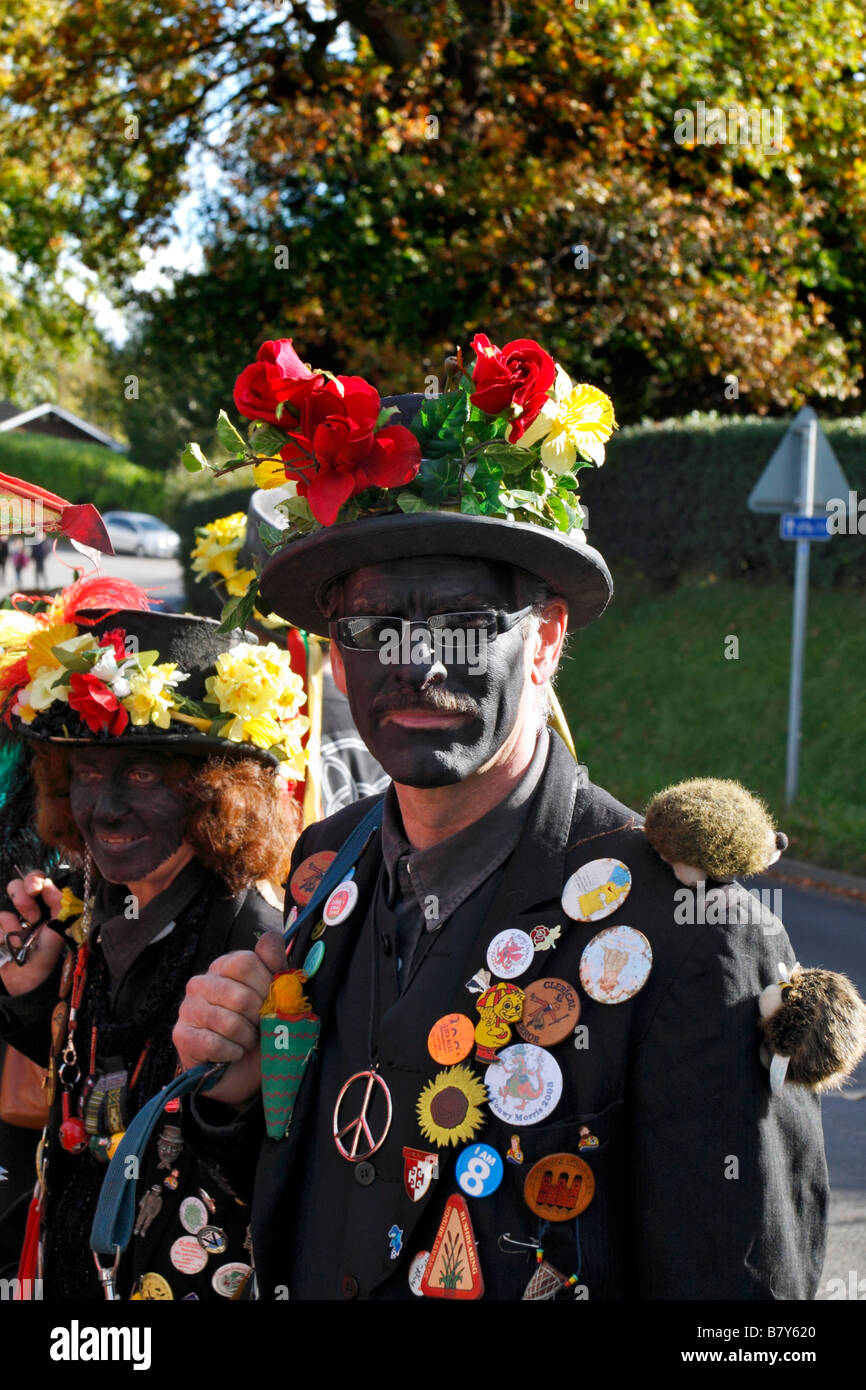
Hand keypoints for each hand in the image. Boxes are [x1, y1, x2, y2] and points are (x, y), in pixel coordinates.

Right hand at [0, 872, 64, 996]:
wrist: (25, 979)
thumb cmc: (45, 953)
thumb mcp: (59, 928)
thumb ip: (58, 903)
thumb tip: (49, 885)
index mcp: (44, 902)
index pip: (36, 878)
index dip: (34, 879)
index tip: (35, 890)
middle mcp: (25, 906)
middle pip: (17, 884)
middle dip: (23, 899)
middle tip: (33, 918)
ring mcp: (7, 917)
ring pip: (3, 905)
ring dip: (12, 921)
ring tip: (20, 936)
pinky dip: (2, 935)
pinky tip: (9, 945)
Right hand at [173, 930, 286, 1104]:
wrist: (245, 1071)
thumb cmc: (262, 1029)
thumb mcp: (277, 997)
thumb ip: (276, 967)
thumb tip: (271, 936)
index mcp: (225, 966)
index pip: (245, 962)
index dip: (265, 985)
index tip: (273, 1002)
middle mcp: (201, 982)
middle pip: (239, 995)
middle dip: (258, 1018)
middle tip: (259, 1027)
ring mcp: (187, 1008)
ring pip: (227, 1022)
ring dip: (246, 1038)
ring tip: (246, 1041)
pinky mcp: (181, 1035)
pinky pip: (213, 1043)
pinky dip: (231, 1053)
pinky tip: (231, 1054)